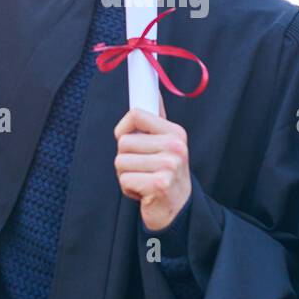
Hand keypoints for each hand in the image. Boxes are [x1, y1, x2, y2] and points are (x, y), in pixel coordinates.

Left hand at [113, 106, 191, 230]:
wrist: (178, 209)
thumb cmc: (166, 173)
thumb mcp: (166, 143)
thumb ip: (156, 119)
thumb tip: (152, 90)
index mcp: (175, 132)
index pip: (136, 114)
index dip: (123, 128)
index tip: (126, 138)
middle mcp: (175, 146)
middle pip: (123, 142)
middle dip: (125, 159)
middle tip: (142, 168)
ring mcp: (169, 165)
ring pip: (120, 161)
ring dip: (126, 175)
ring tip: (143, 179)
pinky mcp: (159, 185)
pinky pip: (124, 180)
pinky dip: (128, 189)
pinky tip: (143, 192)